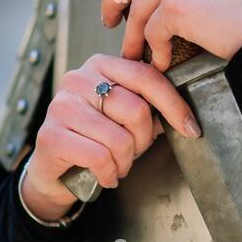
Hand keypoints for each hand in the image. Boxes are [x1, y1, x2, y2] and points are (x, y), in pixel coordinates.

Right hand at [22, 52, 202, 220]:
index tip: (190, 127)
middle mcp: (78, 79)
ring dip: (125, 161)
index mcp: (101, 66)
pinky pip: (99, 157)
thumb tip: (183, 116)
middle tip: (134, 152)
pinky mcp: (51, 135)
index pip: (146, 76)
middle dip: (143, 140)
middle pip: (136, 109)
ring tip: (117, 165)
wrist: (55, 171)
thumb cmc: (95, 139)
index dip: (173, 104)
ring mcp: (61, 105)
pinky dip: (109, 173)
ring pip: (118, 138)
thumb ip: (149, 108)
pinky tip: (105, 176)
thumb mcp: (125, 118)